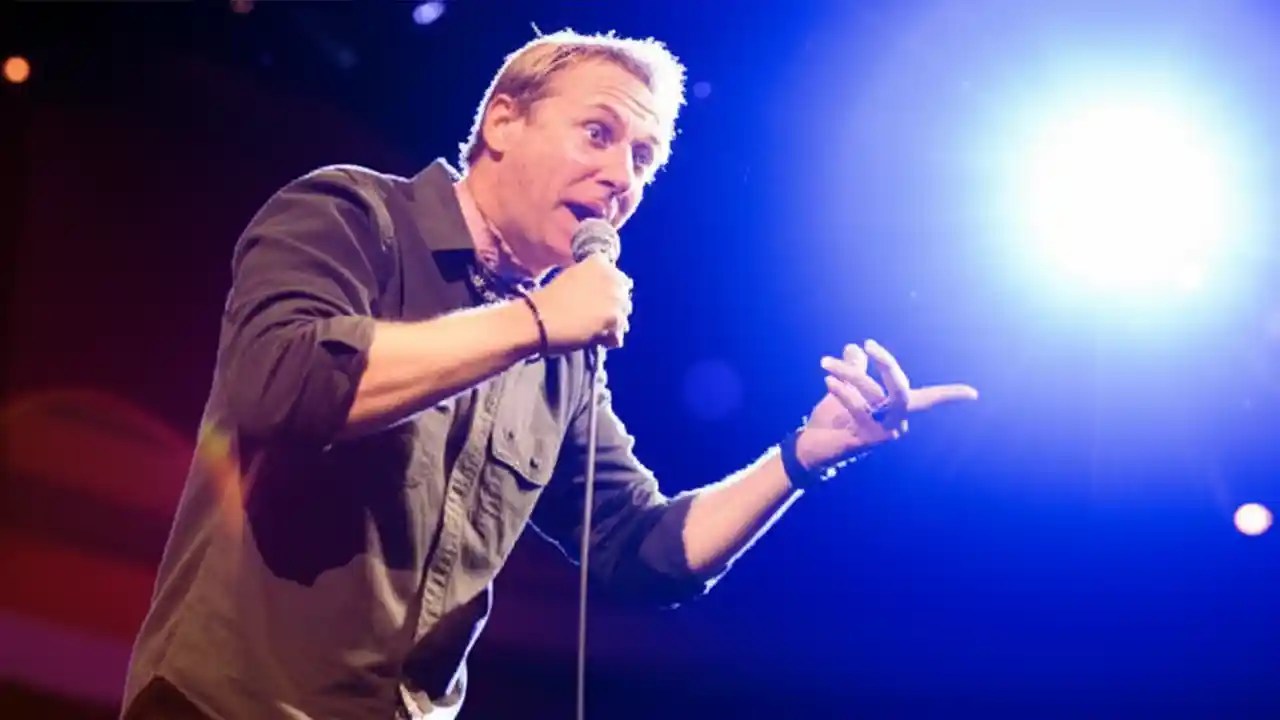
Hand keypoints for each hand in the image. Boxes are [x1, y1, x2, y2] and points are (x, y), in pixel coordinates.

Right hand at [529, 255, 632, 351]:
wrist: (538, 318)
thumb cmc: (548, 299)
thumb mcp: (572, 278)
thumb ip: (591, 281)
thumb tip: (603, 295)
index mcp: (599, 261)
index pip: (619, 277)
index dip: (609, 291)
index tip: (599, 301)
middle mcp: (611, 275)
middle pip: (624, 296)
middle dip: (614, 306)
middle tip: (597, 318)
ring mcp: (615, 296)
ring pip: (624, 315)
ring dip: (613, 324)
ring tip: (595, 331)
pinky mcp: (615, 317)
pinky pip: (618, 334)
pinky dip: (609, 340)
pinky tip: (594, 340)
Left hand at [795, 339, 977, 470]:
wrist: (812, 449)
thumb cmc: (832, 420)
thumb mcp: (845, 391)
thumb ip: (854, 370)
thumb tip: (853, 348)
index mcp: (898, 411)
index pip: (928, 399)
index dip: (950, 396)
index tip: (974, 394)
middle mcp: (897, 423)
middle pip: (902, 389)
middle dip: (887, 364)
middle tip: (869, 345)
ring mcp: (883, 433)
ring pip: (873, 395)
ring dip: (849, 374)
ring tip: (826, 362)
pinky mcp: (866, 440)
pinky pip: (858, 409)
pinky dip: (843, 393)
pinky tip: (829, 381)